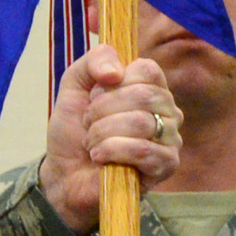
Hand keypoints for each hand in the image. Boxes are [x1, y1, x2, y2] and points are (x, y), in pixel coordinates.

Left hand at [40, 44, 181, 234]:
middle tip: (88, 122)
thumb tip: (116, 72)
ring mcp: (171, 138)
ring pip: (141, 122)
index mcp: (151, 87)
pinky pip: (143, 150)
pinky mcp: (166, 165)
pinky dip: (112, 151)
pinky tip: (99, 157)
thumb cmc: (74, 130)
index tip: (94, 96)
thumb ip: (94, 61)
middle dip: (103, 109)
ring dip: (103, 132)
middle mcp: (167, 110)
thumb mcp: (74, 85)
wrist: (65, 175)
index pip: (147, 70)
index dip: (115, 82)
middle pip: (144, 95)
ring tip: (90, 142)